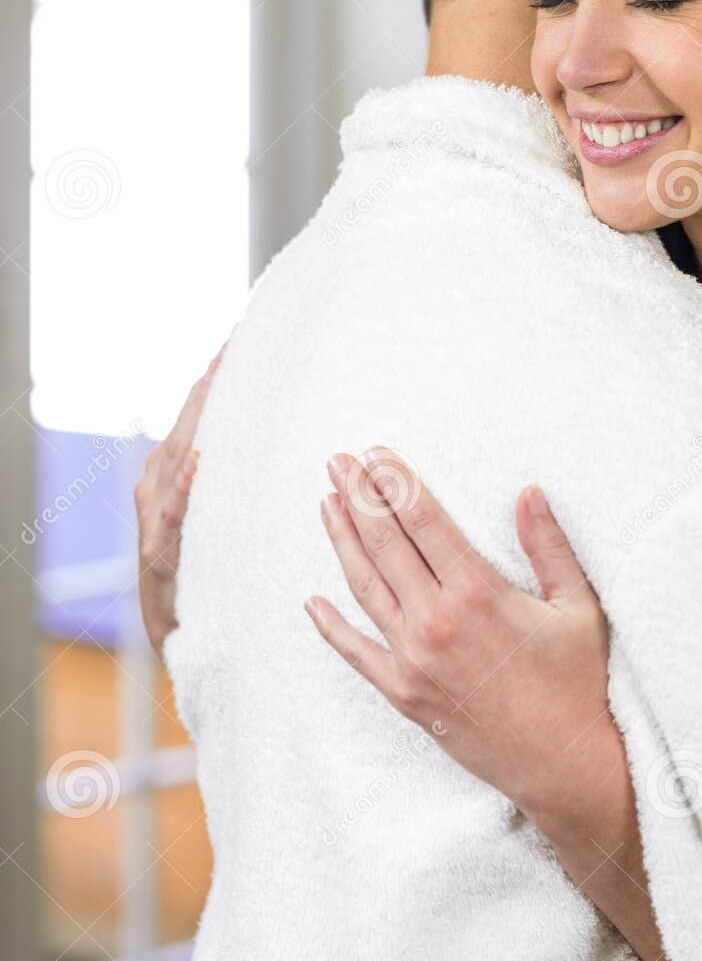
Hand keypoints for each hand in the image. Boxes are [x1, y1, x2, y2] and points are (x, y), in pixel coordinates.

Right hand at [135, 343, 225, 656]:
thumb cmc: (204, 561)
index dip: (218, 375)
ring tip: (216, 379)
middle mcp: (159, 481)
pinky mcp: (160, 548)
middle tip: (234, 343)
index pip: (200, 413)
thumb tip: (285, 435)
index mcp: (176, 468)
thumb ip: (239, 472)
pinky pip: (175, 512)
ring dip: (197, 419)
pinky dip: (184, 486)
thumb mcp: (223, 509)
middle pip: (188, 422)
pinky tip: (197, 461)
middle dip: (210, 383)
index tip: (241, 336)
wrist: (174, 624)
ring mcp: (155, 512)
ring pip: (177, 455)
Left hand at [304, 449, 619, 824]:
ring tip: (326, 504)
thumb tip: (529, 491)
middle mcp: (436, 621)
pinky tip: (312, 600)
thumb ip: (549, 547)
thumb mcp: (577, 608)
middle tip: (337, 462)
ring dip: (342, 541)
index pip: (423, 521)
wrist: (561, 763)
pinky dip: (331, 626)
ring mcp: (413, 659)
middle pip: (385, 544)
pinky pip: (356, 652)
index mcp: (477, 593)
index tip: (376, 454)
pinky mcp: (403, 693)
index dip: (396, 482)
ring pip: (364, 587)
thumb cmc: (577, 683)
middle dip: (359, 497)